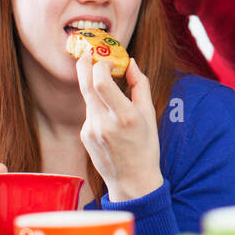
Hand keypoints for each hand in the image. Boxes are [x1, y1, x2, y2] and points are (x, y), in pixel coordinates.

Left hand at [75, 52, 162, 201]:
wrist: (132, 181)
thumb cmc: (146, 147)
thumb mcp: (149, 115)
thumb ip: (140, 85)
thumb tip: (131, 62)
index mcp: (125, 116)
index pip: (100, 82)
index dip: (100, 66)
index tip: (107, 61)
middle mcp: (105, 123)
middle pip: (85, 85)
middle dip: (84, 64)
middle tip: (87, 52)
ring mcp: (91, 130)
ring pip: (88, 98)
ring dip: (95, 88)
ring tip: (107, 87)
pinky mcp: (84, 135)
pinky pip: (89, 113)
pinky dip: (97, 107)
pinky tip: (110, 121)